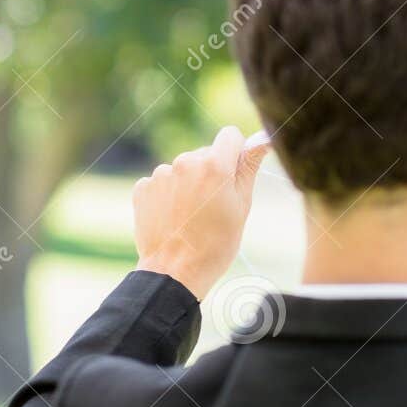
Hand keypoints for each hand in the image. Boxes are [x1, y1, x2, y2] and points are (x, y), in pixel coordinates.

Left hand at [133, 126, 270, 299]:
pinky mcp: (143, 187)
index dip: (235, 153)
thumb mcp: (242, 206)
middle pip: (205, 154)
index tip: (235, 174)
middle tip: (215, 206)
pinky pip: (162, 182)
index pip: (230, 135)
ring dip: (189, 185)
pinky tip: (174, 218)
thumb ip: (249, 168)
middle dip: (212, 172)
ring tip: (193, 216)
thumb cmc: (217, 244)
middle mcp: (186, 162)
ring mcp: (161, 174)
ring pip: (183, 169)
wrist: (176, 271)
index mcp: (215, 165)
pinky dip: (169, 196)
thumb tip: (262, 141)